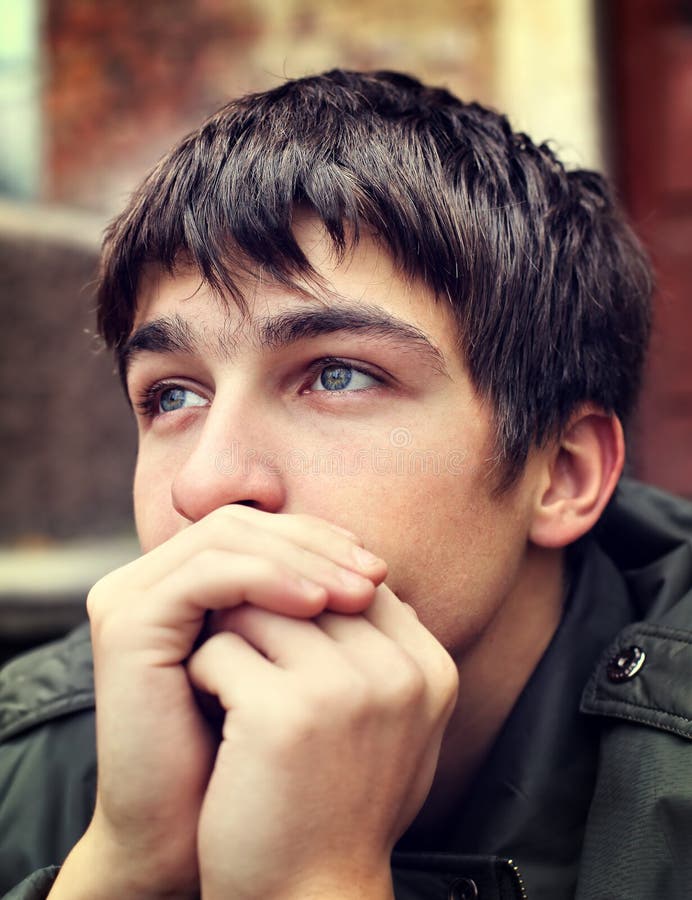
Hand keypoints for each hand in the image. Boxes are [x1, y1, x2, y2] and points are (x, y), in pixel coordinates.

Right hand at [49, 506, 386, 899]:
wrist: (186, 838)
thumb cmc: (249, 758)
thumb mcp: (291, 671)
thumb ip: (315, 618)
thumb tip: (379, 574)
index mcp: (186, 584)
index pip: (258, 529)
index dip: (319, 539)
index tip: (377, 569)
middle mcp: (153, 580)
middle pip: (245, 523)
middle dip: (317, 543)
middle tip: (375, 574)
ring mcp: (133, 597)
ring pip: (228, 537)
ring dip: (301, 557)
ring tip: (358, 593)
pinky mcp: (127, 622)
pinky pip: (207, 575)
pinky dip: (267, 579)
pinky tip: (316, 606)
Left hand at [188, 585, 458, 899]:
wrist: (311, 898)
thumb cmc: (340, 805)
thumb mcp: (390, 724)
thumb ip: (381, 650)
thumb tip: (351, 574)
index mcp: (431, 669)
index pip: (357, 583)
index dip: (306, 600)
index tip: (276, 632)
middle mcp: (400, 671)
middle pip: (308, 587)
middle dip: (266, 612)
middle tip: (242, 651)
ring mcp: (347, 689)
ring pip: (260, 607)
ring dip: (232, 639)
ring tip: (229, 683)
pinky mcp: (287, 712)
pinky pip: (222, 651)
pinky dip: (205, 676)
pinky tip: (213, 715)